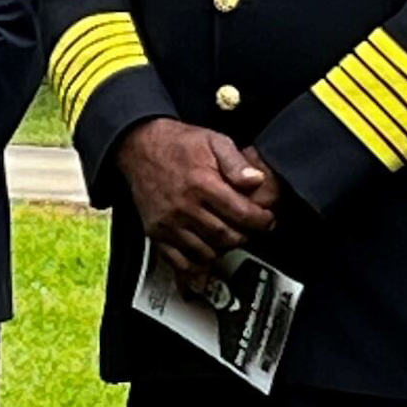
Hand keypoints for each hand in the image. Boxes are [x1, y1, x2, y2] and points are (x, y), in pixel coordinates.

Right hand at [114, 118, 277, 279]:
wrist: (139, 146)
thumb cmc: (178, 143)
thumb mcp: (213, 140)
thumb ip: (236, 162)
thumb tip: (256, 180)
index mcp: (202, 183)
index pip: (241, 214)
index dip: (261, 221)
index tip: (267, 220)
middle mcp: (184, 207)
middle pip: (226, 237)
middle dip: (244, 236)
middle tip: (249, 229)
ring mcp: (168, 223)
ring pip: (206, 252)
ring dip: (223, 250)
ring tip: (229, 238)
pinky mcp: (155, 232)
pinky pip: (178, 261)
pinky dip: (196, 266)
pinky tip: (206, 259)